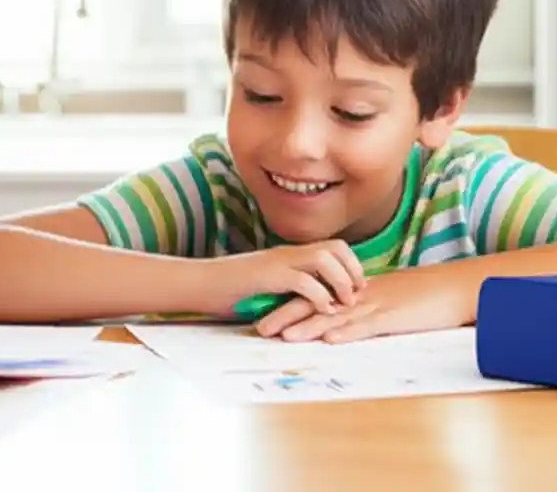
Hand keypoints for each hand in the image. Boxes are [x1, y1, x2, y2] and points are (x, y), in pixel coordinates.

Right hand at [203, 240, 366, 316]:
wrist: (198, 283)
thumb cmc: (226, 289)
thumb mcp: (266, 288)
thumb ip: (287, 290)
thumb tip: (308, 306)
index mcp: (289, 254)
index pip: (332, 247)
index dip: (350, 265)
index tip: (357, 287)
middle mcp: (287, 253)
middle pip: (336, 247)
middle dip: (353, 269)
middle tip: (358, 294)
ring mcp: (277, 261)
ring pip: (324, 258)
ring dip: (341, 280)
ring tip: (345, 302)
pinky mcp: (266, 275)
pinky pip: (302, 280)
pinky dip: (318, 295)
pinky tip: (323, 310)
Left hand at [254, 265, 473, 342]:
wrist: (458, 287)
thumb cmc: (428, 295)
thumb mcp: (391, 299)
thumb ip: (368, 308)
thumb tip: (345, 320)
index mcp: (358, 291)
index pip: (318, 296)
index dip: (290, 305)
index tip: (266, 314)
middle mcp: (361, 296)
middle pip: (318, 304)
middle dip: (286, 315)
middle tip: (260, 327)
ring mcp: (377, 306)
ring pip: (336, 315)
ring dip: (308, 325)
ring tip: (283, 335)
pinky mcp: (395, 317)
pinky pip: (367, 325)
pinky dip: (348, 332)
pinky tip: (330, 338)